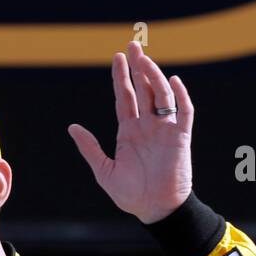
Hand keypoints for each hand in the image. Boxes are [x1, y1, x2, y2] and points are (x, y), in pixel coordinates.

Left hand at [67, 41, 194, 224]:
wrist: (155, 210)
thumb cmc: (131, 195)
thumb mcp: (104, 170)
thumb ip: (90, 148)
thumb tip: (72, 127)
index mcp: (129, 132)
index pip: (125, 98)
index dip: (121, 78)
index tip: (117, 57)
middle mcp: (147, 126)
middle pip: (143, 90)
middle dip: (138, 68)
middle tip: (132, 45)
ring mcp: (164, 130)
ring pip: (161, 95)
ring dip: (153, 76)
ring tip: (144, 59)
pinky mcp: (180, 137)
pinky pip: (183, 112)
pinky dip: (180, 96)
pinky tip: (172, 81)